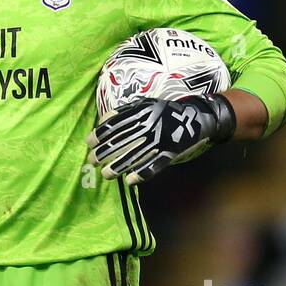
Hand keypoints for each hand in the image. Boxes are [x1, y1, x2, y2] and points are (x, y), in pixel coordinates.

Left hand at [87, 93, 235, 184]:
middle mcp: (149, 126)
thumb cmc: (166, 111)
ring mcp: (160, 140)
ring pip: (134, 156)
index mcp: (142, 113)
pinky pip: (154, 166)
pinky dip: (141, 175)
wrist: (196, 117)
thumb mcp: (146, 104)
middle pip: (121, 142)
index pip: (115, 125)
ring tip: (105, 175)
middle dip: (104, 153)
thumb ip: (125, 111)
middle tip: (92, 161)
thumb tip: (103, 120)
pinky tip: (129, 181)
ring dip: (118, 167)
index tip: (88, 143)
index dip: (100, 134)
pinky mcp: (171, 153)